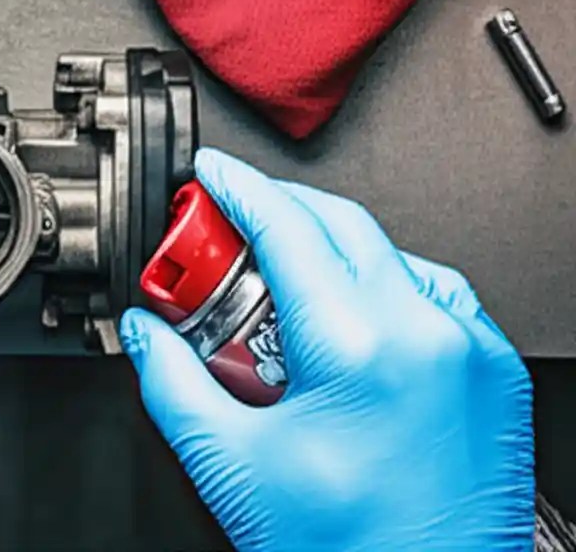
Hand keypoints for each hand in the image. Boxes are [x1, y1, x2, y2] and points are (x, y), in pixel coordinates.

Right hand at [120, 149, 533, 549]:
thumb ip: (172, 383)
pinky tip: (343, 320)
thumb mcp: (232, 464)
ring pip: (389, 255)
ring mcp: (470, 349)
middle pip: (339, 225)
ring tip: (275, 291)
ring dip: (328, 250)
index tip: (208, 173)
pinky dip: (380, 286)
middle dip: (273, 212)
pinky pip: (432, 295)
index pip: (286, 228)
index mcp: (360, 345)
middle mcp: (427, 332)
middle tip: (219, 237)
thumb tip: (143, 335)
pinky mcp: (493, 372)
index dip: (235, 188)